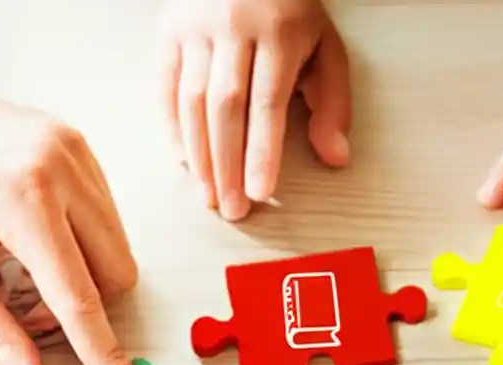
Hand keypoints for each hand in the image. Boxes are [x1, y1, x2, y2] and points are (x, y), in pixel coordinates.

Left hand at [0, 91, 147, 364]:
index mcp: (24, 199)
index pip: (78, 296)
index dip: (103, 351)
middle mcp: (65, 171)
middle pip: (114, 276)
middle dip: (82, 308)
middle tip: (25, 304)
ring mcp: (82, 158)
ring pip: (118, 252)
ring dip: (83, 279)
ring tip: (27, 269)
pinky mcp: (88, 154)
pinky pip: (109, 223)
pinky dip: (82, 248)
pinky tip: (39, 240)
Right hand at [159, 0, 350, 219]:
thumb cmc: (292, 15)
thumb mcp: (326, 49)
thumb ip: (332, 103)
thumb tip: (336, 157)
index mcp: (278, 31)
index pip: (267, 102)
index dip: (262, 152)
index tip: (260, 192)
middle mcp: (232, 25)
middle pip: (225, 107)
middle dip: (227, 164)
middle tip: (232, 208)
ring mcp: (195, 26)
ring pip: (192, 100)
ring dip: (199, 154)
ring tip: (209, 195)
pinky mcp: (169, 30)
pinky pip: (166, 87)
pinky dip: (172, 129)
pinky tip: (185, 162)